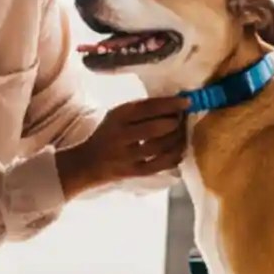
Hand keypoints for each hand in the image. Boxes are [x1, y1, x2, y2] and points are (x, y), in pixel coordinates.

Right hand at [56, 96, 189, 199]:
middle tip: (184, 119)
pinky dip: (173, 158)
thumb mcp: (117, 117)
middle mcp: (121, 135)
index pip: (147, 107)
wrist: (87, 163)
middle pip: (154, 128)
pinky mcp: (132, 172)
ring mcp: (126, 156)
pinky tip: (179, 152)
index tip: (186, 102)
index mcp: (118, 116)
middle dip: (175, 122)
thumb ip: (140, 111)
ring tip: (183, 133)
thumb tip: (173, 104)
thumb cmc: (107, 135)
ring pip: (159, 147)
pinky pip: (158, 166)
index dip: (169, 104)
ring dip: (176, 139)